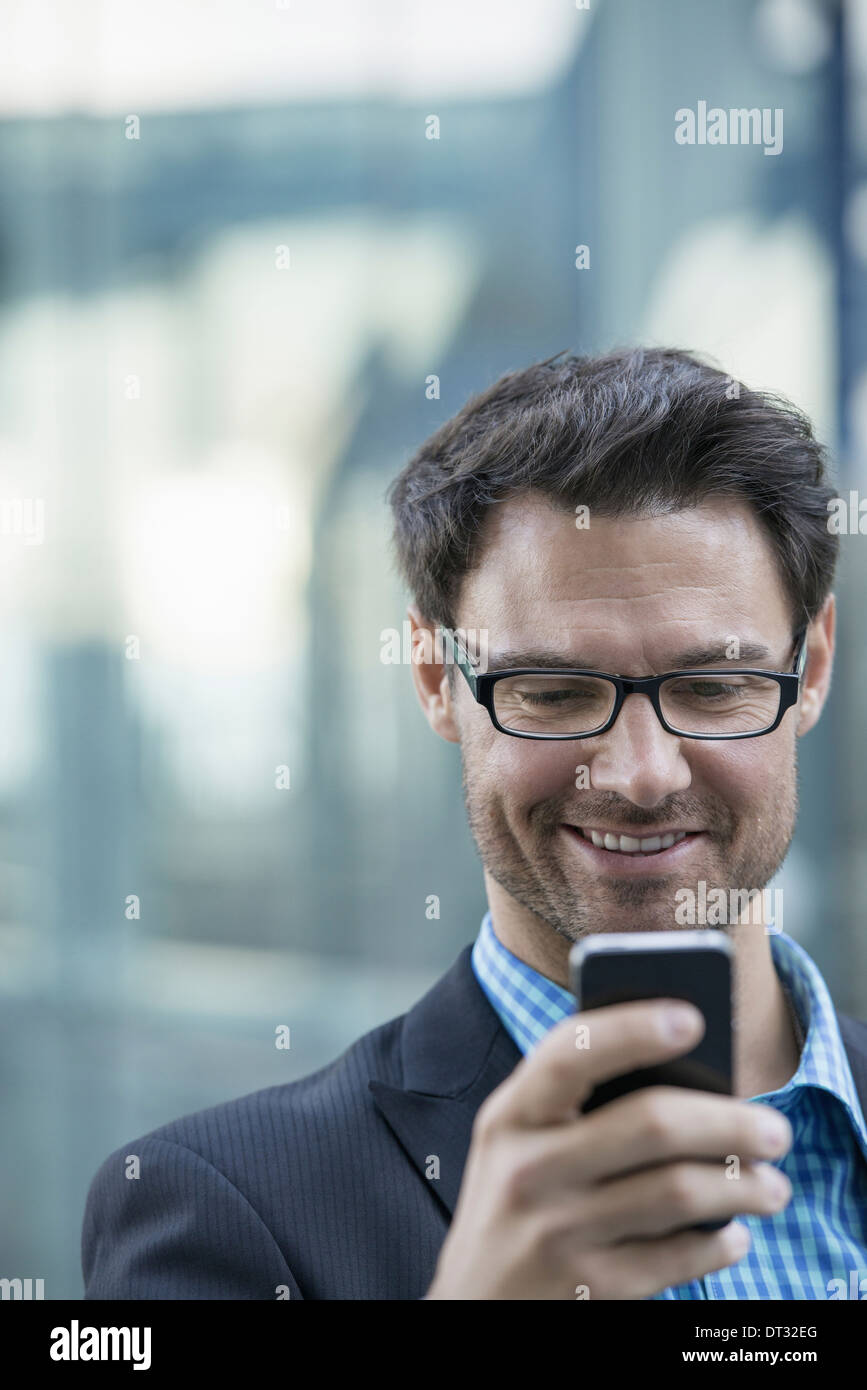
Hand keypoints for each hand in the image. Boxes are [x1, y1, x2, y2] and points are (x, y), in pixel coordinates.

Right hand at [424, 999, 791, 1298]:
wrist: (475, 1301)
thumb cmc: (517, 1198)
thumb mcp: (520, 1140)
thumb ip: (577, 1101)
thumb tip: (689, 1072)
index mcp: (511, 1114)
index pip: (570, 1053)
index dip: (631, 1029)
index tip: (691, 1018)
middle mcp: (529, 1169)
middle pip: (652, 1124)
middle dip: (731, 1122)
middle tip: (776, 1130)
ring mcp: (557, 1231)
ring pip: (679, 1192)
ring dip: (743, 1186)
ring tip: (772, 1185)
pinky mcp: (588, 1286)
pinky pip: (677, 1257)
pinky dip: (721, 1243)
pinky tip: (734, 1234)